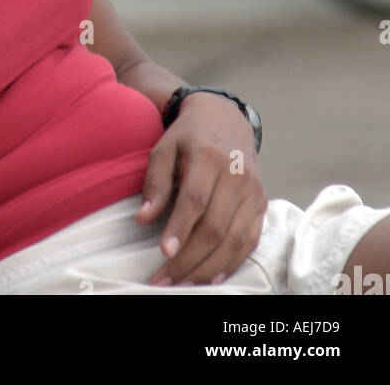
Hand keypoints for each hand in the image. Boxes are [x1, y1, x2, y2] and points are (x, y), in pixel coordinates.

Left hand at [134, 92, 267, 286]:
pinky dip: (231, 264)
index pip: (195, 199)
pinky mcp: (262, 205)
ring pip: (234, 241)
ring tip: (183, 284)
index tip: (164, 252)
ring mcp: (254, 192)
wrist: (225, 120)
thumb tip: (143, 219)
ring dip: (208, 269)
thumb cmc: (189, 137)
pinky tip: (211, 277)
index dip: (180, 228)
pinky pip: (249, 242)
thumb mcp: (165, 147)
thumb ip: (155, 182)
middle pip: (215, 227)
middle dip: (189, 259)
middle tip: (164, 280)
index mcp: (210, 156)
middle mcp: (238, 175)